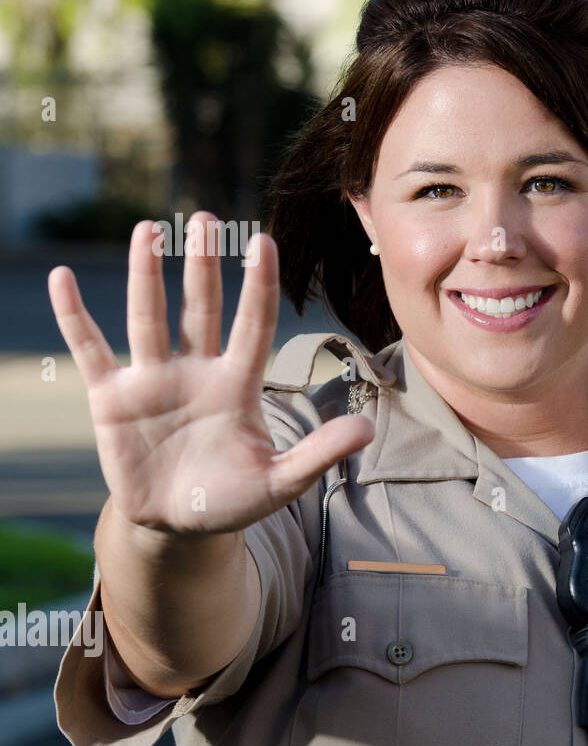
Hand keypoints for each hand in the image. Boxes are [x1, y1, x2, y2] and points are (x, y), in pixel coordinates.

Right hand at [48, 214, 373, 533]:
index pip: (252, 325)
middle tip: (205, 219)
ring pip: (148, 318)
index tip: (264, 242)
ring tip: (149, 230)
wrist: (178, 526)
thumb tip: (367, 428)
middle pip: (200, 309)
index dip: (258, 286)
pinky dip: (73, 316)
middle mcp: (195, 372)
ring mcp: (152, 380)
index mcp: (238, 385)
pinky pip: (90, 349)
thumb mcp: (280, 481)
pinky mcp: (111, 398)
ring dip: (146, 275)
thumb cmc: (232, 497)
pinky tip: (62, 278)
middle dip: (202, 266)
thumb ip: (319, 453)